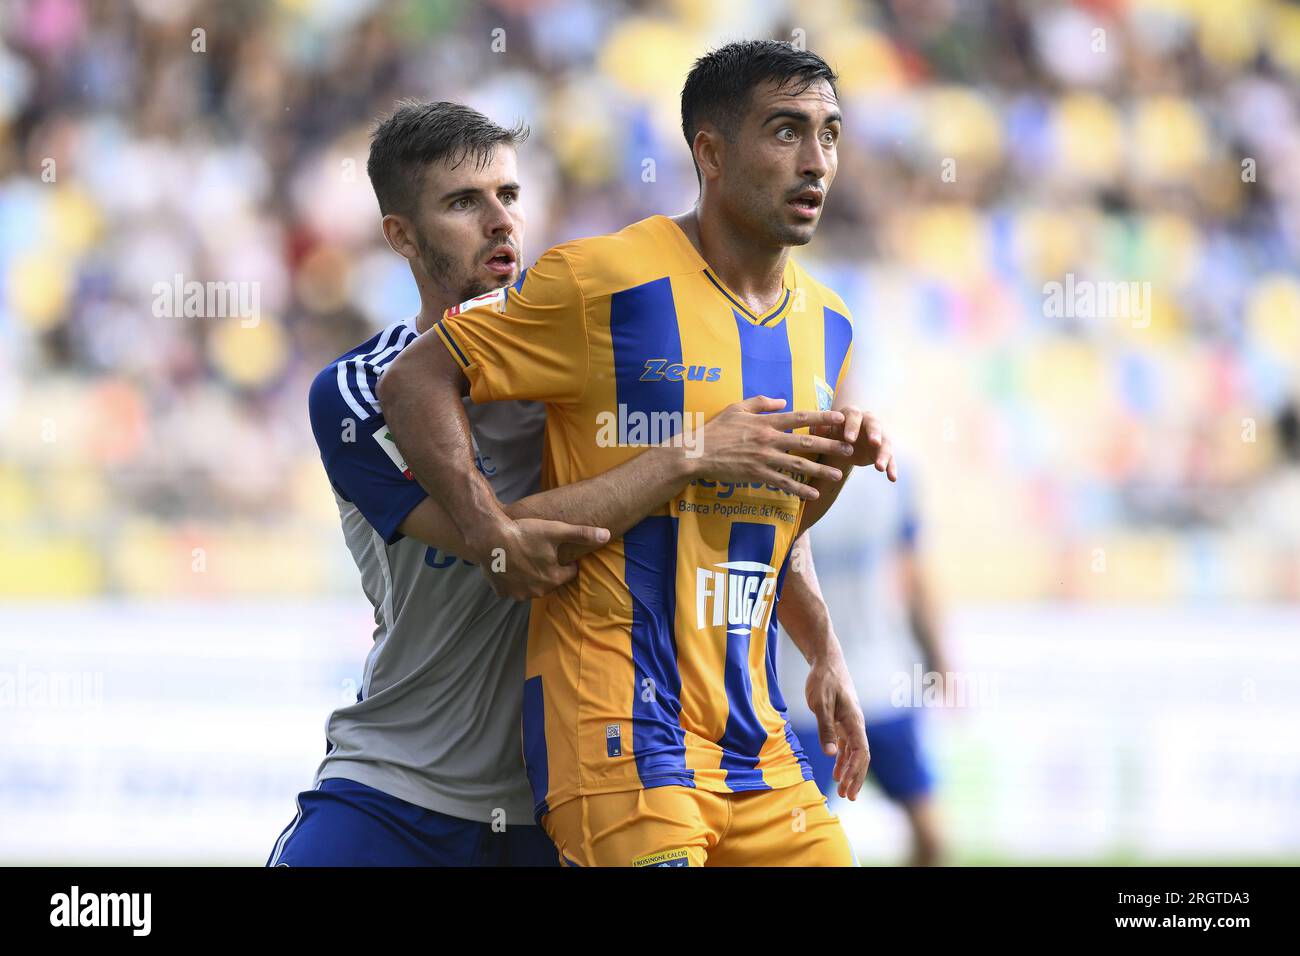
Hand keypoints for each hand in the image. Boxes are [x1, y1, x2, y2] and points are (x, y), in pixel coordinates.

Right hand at [469, 517, 609, 600]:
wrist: (490, 538)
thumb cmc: (525, 533)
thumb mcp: (556, 531)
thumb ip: (582, 534)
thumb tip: (606, 535)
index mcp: (554, 578)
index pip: (569, 572)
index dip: (566, 560)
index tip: (558, 550)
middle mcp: (538, 591)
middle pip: (550, 580)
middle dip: (548, 569)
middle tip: (539, 551)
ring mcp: (518, 594)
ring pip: (530, 586)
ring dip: (531, 576)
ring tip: (524, 557)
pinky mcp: (502, 592)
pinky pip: (512, 587)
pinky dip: (513, 580)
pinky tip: (510, 565)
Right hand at [691, 396, 854, 499]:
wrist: (698, 453)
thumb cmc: (717, 429)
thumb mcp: (737, 408)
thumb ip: (761, 402)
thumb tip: (783, 400)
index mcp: (766, 422)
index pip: (800, 417)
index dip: (822, 416)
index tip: (840, 417)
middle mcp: (769, 439)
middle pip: (806, 442)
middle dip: (830, 445)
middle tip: (849, 449)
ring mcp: (765, 459)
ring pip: (799, 465)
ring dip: (821, 470)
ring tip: (838, 475)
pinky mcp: (758, 475)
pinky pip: (783, 483)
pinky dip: (799, 489)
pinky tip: (813, 493)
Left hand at [805, 651, 869, 799]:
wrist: (826, 661)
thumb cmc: (824, 679)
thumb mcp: (820, 703)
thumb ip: (825, 728)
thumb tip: (830, 753)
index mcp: (854, 721)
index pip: (861, 752)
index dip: (856, 771)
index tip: (848, 786)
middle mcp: (856, 724)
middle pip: (861, 756)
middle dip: (856, 777)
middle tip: (849, 797)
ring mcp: (850, 723)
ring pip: (854, 753)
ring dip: (849, 771)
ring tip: (843, 790)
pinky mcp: (842, 721)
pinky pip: (846, 745)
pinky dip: (842, 760)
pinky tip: (836, 772)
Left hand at [813, 405, 896, 480]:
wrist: (842, 443)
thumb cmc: (833, 433)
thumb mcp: (825, 432)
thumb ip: (821, 430)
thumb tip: (814, 428)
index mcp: (852, 414)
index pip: (854, 416)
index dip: (852, 427)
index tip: (849, 439)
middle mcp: (868, 421)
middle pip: (874, 425)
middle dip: (875, 433)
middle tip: (875, 443)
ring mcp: (878, 436)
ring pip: (885, 443)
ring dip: (884, 454)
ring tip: (879, 468)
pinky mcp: (883, 450)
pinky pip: (890, 458)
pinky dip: (891, 468)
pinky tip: (892, 478)